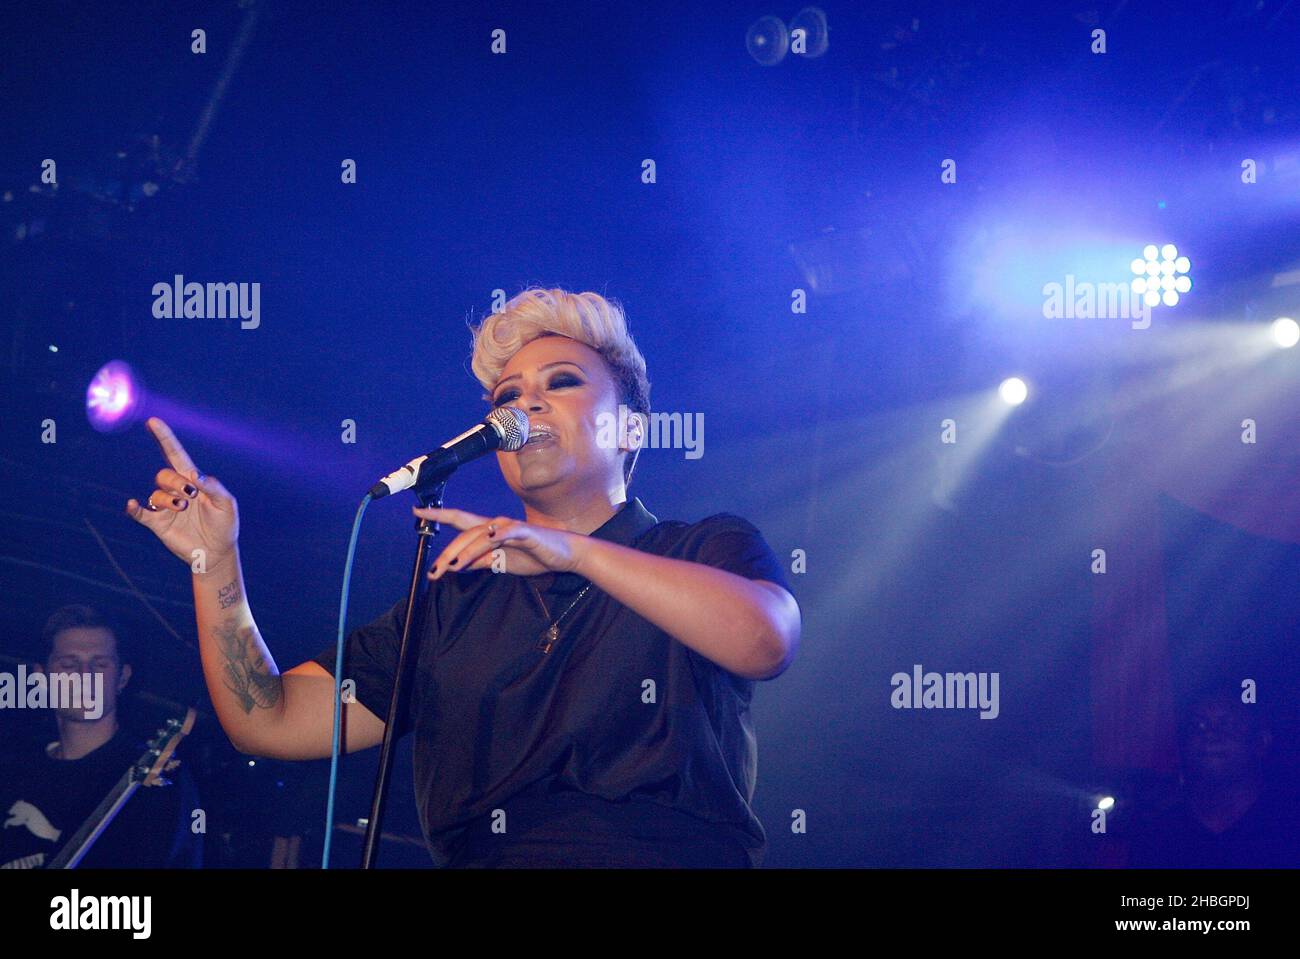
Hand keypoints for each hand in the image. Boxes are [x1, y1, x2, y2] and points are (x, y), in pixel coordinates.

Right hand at [125, 417, 238, 571]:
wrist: (217, 553)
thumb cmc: (224, 525)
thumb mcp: (227, 504)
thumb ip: (214, 488)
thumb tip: (195, 477)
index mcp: (194, 481)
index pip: (176, 455)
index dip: (165, 438)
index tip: (154, 421)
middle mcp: (176, 491)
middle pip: (164, 474)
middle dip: (175, 481)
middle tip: (191, 495)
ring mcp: (165, 507)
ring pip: (156, 493)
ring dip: (167, 498)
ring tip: (183, 507)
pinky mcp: (157, 523)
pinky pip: (140, 513)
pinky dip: (135, 508)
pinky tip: (133, 505)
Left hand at [414, 507, 583, 579]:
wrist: (565, 555)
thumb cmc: (535, 555)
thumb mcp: (502, 562)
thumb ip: (481, 561)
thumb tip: (458, 564)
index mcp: (490, 531)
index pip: (459, 520)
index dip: (438, 515)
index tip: (417, 511)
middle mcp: (496, 525)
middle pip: (465, 533)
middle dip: (447, 552)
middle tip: (434, 571)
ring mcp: (510, 528)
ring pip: (481, 535)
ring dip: (465, 551)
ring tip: (452, 567)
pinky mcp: (526, 533)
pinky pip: (508, 533)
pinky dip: (497, 535)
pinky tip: (489, 540)